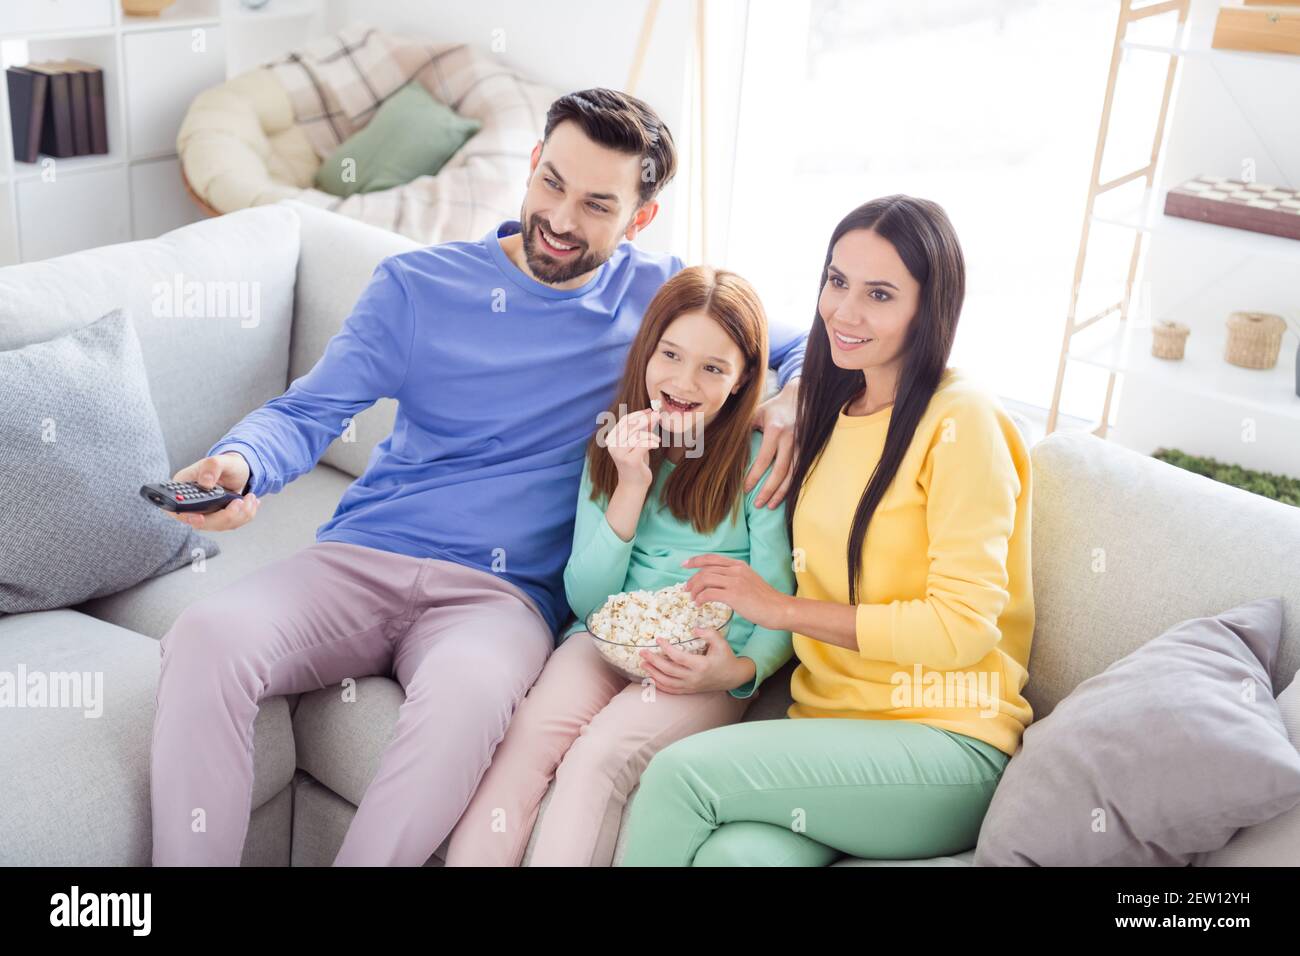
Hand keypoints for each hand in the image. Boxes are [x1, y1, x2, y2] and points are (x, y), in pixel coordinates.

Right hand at [168, 452, 259, 530]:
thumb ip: (211, 466)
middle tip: (239, 502)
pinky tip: (252, 503)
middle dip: (225, 516)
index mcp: (182, 489)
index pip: (176, 509)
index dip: (186, 517)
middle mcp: (191, 505)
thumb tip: (206, 482)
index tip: (200, 517)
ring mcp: (205, 513)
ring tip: (251, 497)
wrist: (237, 471)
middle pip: (202, 523)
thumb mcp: (219, 460)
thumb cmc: (224, 464)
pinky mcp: (219, 519)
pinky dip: (245, 515)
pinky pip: (231, 524)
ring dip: (240, 515)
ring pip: (220, 525)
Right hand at [605, 406, 660, 488]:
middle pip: (630, 425)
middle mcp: (612, 446)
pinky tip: (656, 445)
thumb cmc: (636, 463)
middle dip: (646, 419)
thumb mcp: (638, 444)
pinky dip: (652, 442)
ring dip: (650, 435)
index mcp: (612, 439)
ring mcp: (620, 453)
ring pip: (637, 434)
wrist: (633, 485)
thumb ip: (642, 430)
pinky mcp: (630, 460)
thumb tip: (651, 414)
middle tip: (658, 416)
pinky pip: (643, 445)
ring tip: (657, 439)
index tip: (650, 411)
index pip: (624, 421)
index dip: (638, 414)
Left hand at [639, 626, 750, 693]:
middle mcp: (694, 678)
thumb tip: (694, 628)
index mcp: (701, 665)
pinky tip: (652, 678)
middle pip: (669, 671)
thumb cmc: (726, 657)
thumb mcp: (721, 642)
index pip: (679, 657)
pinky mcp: (689, 690)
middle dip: (654, 661)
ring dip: (653, 674)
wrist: (733, 677)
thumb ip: (709, 633)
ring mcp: (691, 686)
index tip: (658, 639)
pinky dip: (660, 685)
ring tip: (644, 664)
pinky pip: (671, 690)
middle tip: (642, 652)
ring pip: (667, 683)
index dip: (667, 648)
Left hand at [682, 554, 789, 630]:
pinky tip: (699, 605)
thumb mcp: (750, 581)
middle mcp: (736, 570)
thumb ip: (735, 578)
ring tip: (692, 598)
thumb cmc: (765, 600)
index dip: (696, 560)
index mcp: (739, 565)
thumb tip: (720, 583)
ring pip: (705, 579)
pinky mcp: (734, 595)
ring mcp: (735, 581)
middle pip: (706, 569)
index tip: (685, 565)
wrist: (779, 609)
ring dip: (694, 589)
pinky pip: (709, 593)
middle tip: (685, 589)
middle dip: (692, 579)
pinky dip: (700, 598)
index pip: (712, 558)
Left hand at [747, 378, 798, 508]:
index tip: (745, 489)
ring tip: (770, 506)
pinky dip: (792, 486)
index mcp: (775, 430)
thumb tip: (724, 449)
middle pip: (780, 471)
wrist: (799, 398)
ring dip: (781, 492)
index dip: (754, 476)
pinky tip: (784, 497)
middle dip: (769, 490)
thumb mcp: (755, 414)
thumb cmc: (772, 408)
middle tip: (758, 504)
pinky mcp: (807, 450)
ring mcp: (801, 445)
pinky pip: (800, 472)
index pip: (764, 459)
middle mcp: (790, 439)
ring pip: (792, 474)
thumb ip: (743, 430)